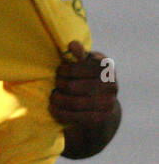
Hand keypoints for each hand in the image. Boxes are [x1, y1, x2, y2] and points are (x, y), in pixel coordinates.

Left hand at [52, 41, 120, 158]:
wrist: (102, 109)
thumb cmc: (87, 80)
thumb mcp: (85, 65)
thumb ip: (78, 56)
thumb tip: (73, 44)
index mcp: (106, 67)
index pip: (78, 67)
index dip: (64, 70)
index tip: (59, 71)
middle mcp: (111, 85)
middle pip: (72, 86)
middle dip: (59, 85)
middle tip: (55, 85)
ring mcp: (108, 102)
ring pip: (73, 102)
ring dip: (57, 100)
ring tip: (52, 97)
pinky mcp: (102, 118)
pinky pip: (76, 117)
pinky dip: (60, 113)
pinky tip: (53, 108)